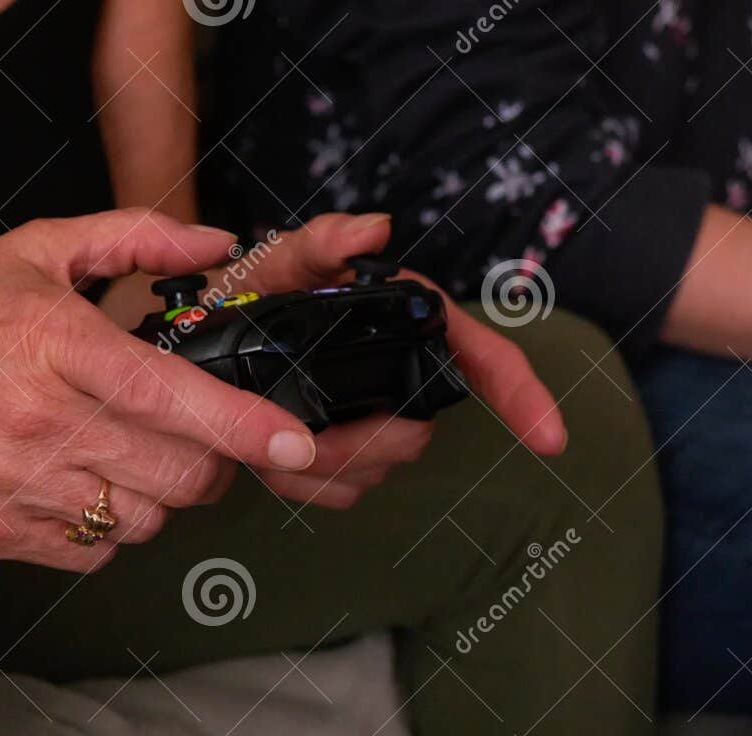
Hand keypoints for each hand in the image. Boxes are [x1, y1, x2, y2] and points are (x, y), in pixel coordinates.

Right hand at [0, 209, 319, 571]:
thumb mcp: (34, 250)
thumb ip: (133, 237)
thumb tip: (214, 243)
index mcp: (53, 342)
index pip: (172, 395)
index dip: (245, 426)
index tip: (296, 445)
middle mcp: (35, 419)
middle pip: (179, 474)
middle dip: (208, 461)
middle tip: (187, 434)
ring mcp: (11, 484)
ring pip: (145, 519)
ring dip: (157, 494)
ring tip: (118, 452)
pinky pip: (96, 551)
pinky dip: (108, 526)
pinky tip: (78, 482)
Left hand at [169, 212, 567, 507]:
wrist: (201, 344)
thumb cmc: (244, 294)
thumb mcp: (276, 263)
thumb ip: (323, 243)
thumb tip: (376, 228)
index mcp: (402, 321)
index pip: (482, 359)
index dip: (522, 396)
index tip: (550, 440)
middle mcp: (400, 372)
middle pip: (421, 429)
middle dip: (363, 444)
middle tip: (304, 440)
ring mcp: (374, 419)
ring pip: (381, 468)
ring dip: (327, 466)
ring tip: (274, 441)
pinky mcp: (343, 458)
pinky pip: (345, 490)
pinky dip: (308, 486)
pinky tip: (274, 462)